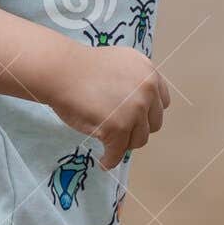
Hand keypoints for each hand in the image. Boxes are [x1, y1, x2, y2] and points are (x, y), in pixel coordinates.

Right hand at [45, 43, 169, 169]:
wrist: (62, 71)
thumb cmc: (83, 67)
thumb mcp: (121, 63)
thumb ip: (136, 80)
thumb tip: (143, 104)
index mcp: (149, 72)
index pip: (162, 102)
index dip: (148, 113)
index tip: (135, 119)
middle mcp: (147, 89)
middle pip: (153, 123)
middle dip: (137, 129)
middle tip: (120, 131)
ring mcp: (134, 109)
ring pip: (139, 140)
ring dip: (124, 144)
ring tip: (110, 144)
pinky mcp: (118, 127)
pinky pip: (118, 152)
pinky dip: (110, 159)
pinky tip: (103, 162)